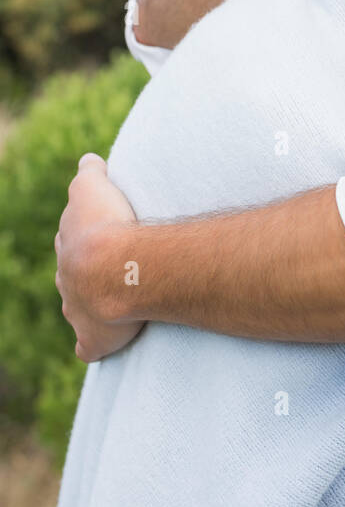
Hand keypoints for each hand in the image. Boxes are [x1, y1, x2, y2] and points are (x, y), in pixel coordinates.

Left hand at [55, 153, 145, 362]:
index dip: (84, 237)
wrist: (114, 269)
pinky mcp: (93, 339)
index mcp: (69, 247)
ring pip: (76, 309)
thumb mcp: (92, 187)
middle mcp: (68, 280)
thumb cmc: (107, 226)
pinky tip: (99, 345)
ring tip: (111, 302)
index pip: (70, 240)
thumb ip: (89, 172)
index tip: (98, 234)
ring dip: (89, 306)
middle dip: (82, 272)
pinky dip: (92, 345)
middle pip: (71, 275)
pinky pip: (89, 346)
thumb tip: (88, 160)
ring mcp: (77, 311)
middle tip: (103, 269)